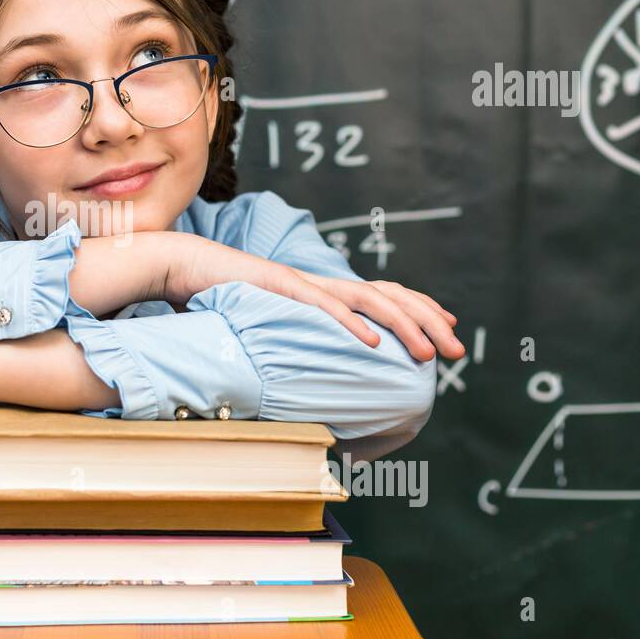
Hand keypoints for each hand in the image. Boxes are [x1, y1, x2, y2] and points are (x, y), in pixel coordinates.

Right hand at [163, 234, 463, 361]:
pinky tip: (374, 343)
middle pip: (389, 297)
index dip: (419, 307)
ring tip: (427, 352)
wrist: (182, 267)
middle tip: (457, 349)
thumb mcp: (262, 324)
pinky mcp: (281, 288)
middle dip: (428, 322)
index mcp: (321, 289)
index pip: (383, 293)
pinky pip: (324, 307)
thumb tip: (302, 371)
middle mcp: (321, 282)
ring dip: (402, 325)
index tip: (448, 326)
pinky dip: (351, 324)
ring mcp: (304, 283)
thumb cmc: (217, 297)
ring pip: (368, 300)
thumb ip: (286, 340)